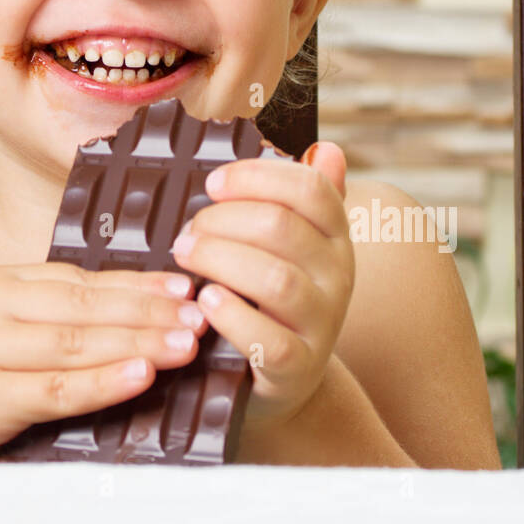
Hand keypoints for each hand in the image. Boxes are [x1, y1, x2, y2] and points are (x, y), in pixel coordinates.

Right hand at [0, 262, 210, 460]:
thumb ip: (47, 318)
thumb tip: (128, 315)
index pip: (81, 277)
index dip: (137, 281)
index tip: (186, 285)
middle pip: (85, 304)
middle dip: (149, 308)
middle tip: (202, 312)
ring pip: (76, 343)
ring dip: (138, 340)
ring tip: (187, 342)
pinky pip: (53, 389)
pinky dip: (101, 381)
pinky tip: (140, 376)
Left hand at [171, 142, 353, 426]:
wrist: (286, 375)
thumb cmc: (273, 295)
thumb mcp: (295, 245)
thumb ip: (304, 198)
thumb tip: (325, 148)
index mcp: (336, 235)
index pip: (311, 189)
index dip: (257, 177)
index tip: (212, 184)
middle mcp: (339, 275)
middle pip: (282, 228)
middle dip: (223, 221)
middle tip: (186, 232)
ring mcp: (322, 323)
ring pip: (275, 280)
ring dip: (219, 260)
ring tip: (184, 255)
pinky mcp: (299, 367)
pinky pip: (271, 342)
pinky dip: (233, 318)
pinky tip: (205, 301)